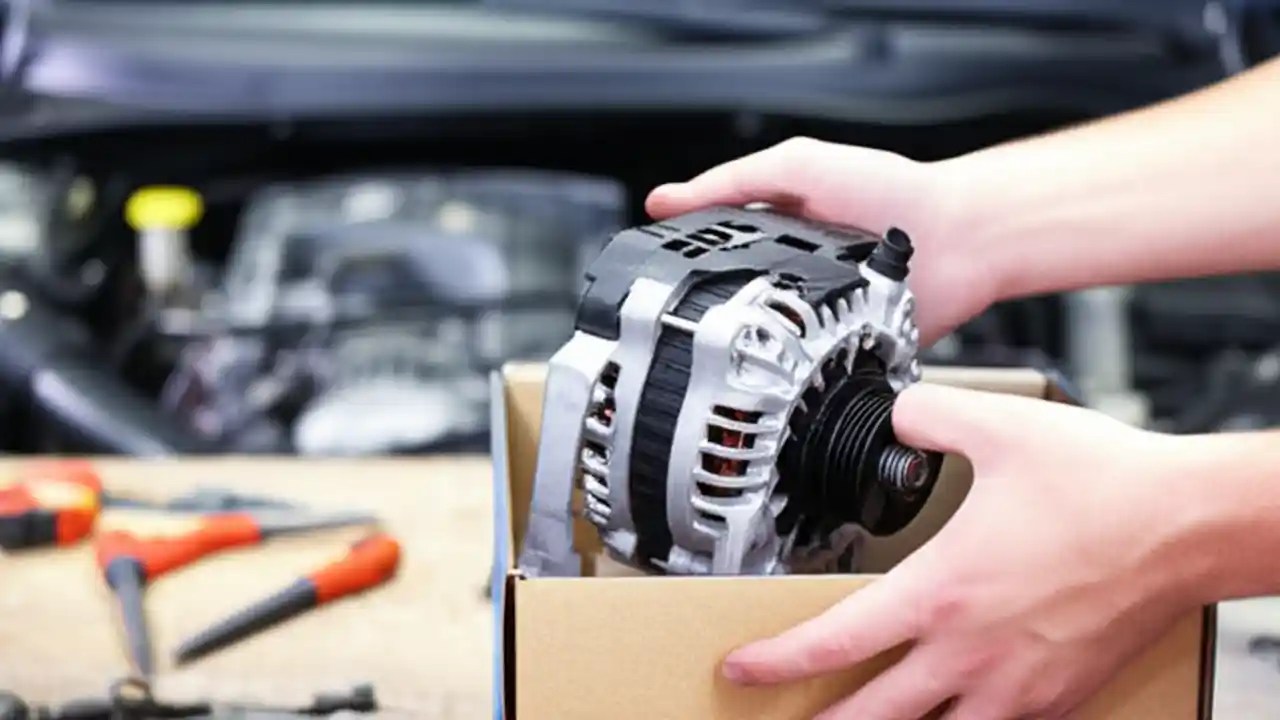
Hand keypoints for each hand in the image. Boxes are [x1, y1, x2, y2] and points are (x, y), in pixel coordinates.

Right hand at [645, 137, 989, 345]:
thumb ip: (735, 181)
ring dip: (755, 350)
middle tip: (683, 334)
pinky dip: (798, 373)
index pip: (713, 258)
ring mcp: (820, 317)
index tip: (649, 292)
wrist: (962, 236)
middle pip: (733, 309)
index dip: (680, 274)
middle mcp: (795, 278)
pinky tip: (786, 366)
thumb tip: (666, 200)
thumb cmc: (893, 190)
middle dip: (712, 324)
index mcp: (777, 235)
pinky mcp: (845, 350)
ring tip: (735, 349)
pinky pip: (810, 371)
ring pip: (767, 346)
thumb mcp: (799, 166)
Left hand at [720, 383, 1211, 718]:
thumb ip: (928, 420)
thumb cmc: (1104, 486)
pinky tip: (955, 717)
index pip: (832, 642)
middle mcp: (970, 652)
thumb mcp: (997, 429)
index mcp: (941, 593)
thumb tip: (900, 416)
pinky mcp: (1058, 698)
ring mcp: (1016, 686)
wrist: (1187, 524)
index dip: (775, 661)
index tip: (742, 668)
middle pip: (872, 715)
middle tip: (787, 719)